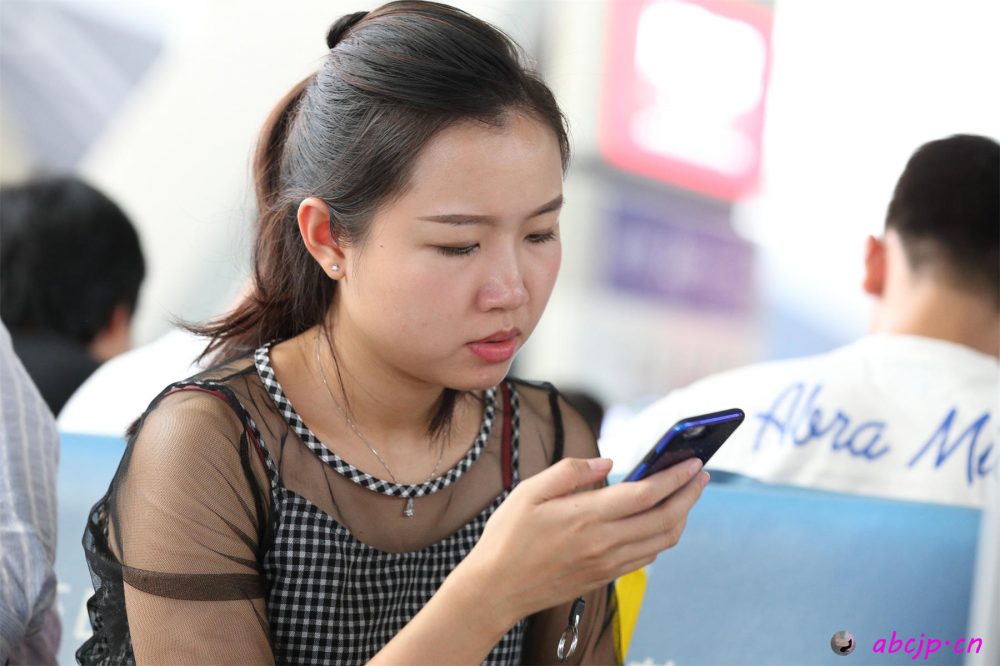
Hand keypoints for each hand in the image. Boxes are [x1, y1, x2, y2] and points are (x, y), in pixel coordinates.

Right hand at [464, 456, 707, 623]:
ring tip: (684, 494)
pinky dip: (662, 536)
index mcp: (587, 517)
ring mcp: (608, 563)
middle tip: (701, 474)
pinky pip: (647, 556)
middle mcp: (604, 543)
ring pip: (663, 541)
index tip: (693, 461)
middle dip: (690, 494)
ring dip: (681, 516)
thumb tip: (607, 462)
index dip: (676, 476)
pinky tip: (658, 521)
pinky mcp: (605, 576)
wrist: (497, 589)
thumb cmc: (508, 538)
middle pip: (666, 518)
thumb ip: (570, 471)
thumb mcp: (529, 492)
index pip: (647, 494)